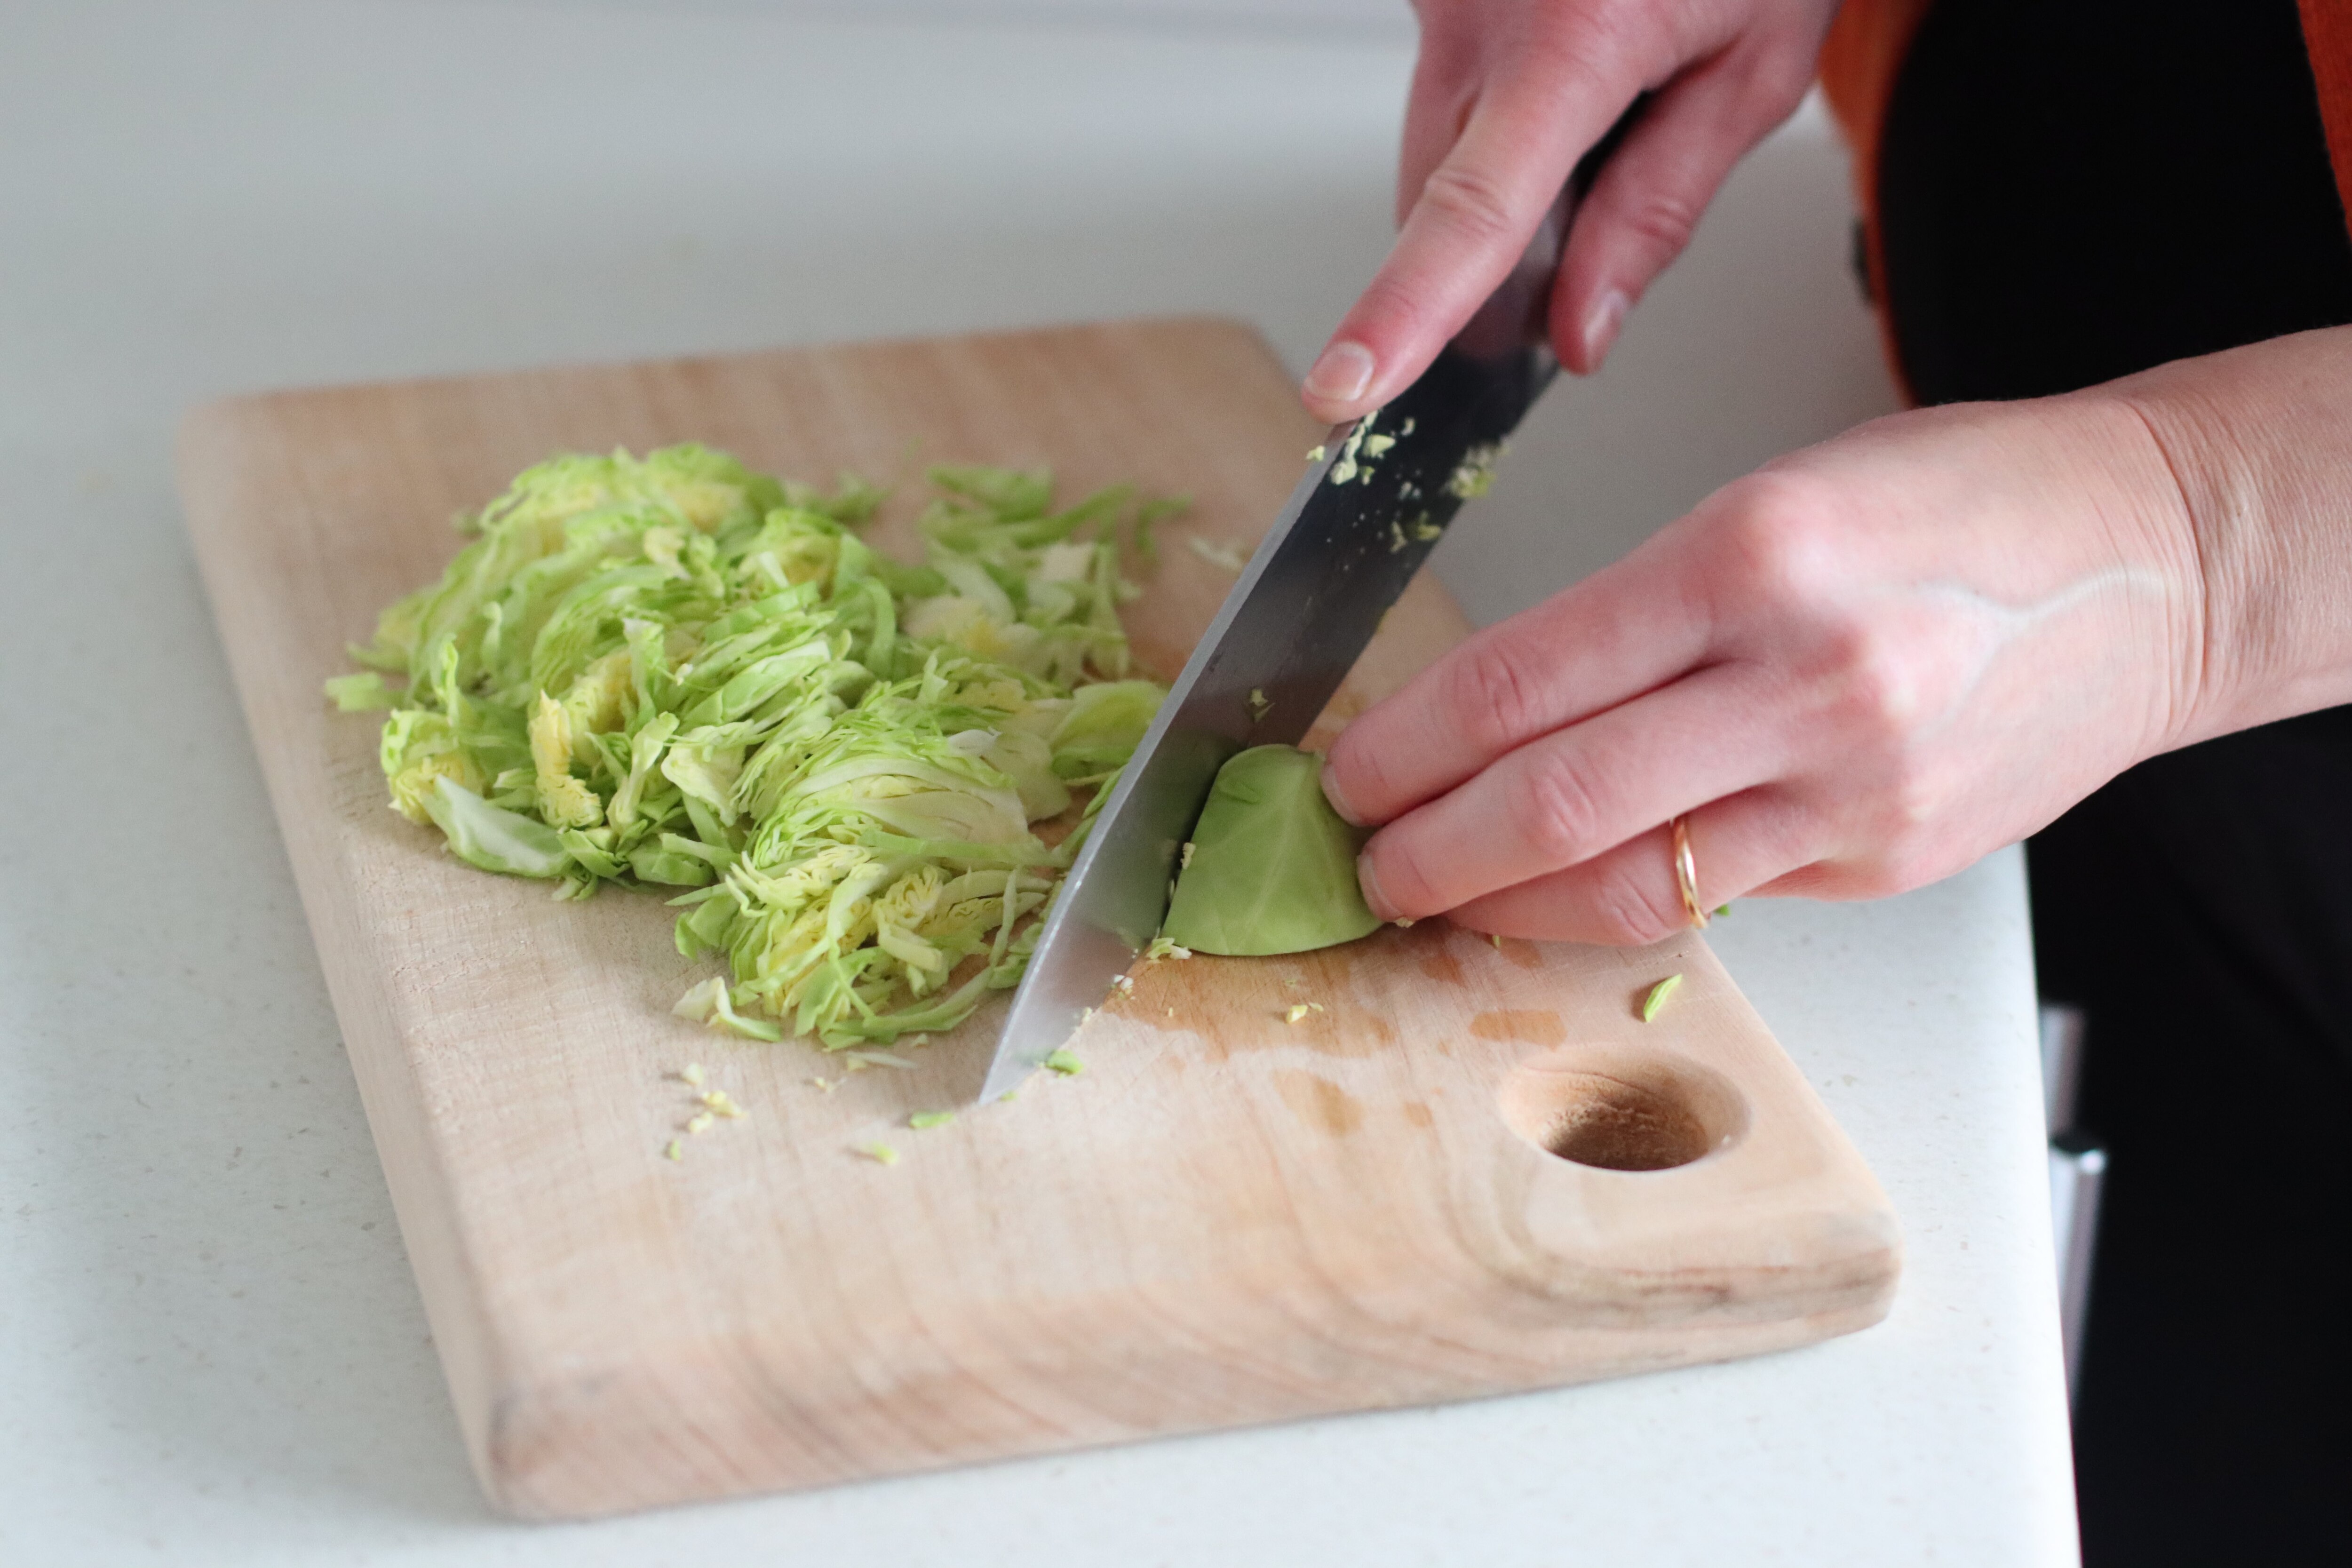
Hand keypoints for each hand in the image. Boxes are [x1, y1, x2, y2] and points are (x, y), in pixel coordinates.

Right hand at [1301, 0, 1841, 421]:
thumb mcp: (1754, 69)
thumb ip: (1659, 213)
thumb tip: (1579, 334)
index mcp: (1581, 34)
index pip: (1475, 210)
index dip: (1405, 311)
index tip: (1350, 387)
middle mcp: (1482, 14)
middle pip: (1443, 206)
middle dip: (1503, 258)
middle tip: (1592, 237)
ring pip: (1435, 160)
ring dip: (1502, 183)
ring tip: (1602, 113)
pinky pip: (1442, 98)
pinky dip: (1496, 122)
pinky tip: (1568, 74)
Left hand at [1320, 388, 2215, 941]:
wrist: (2155, 564)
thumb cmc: (1964, 506)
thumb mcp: (1771, 501)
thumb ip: (1633, 613)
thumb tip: (1492, 713)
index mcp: (1753, 556)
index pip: (1519, 680)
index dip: (1405, 746)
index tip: (1349, 770)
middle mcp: (1803, 678)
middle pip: (1553, 802)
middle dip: (1426, 849)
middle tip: (1362, 858)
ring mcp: (1853, 786)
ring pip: (1626, 885)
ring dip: (1501, 904)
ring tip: (1435, 897)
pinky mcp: (1886, 861)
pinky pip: (1716, 902)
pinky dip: (1618, 906)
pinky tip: (1561, 897)